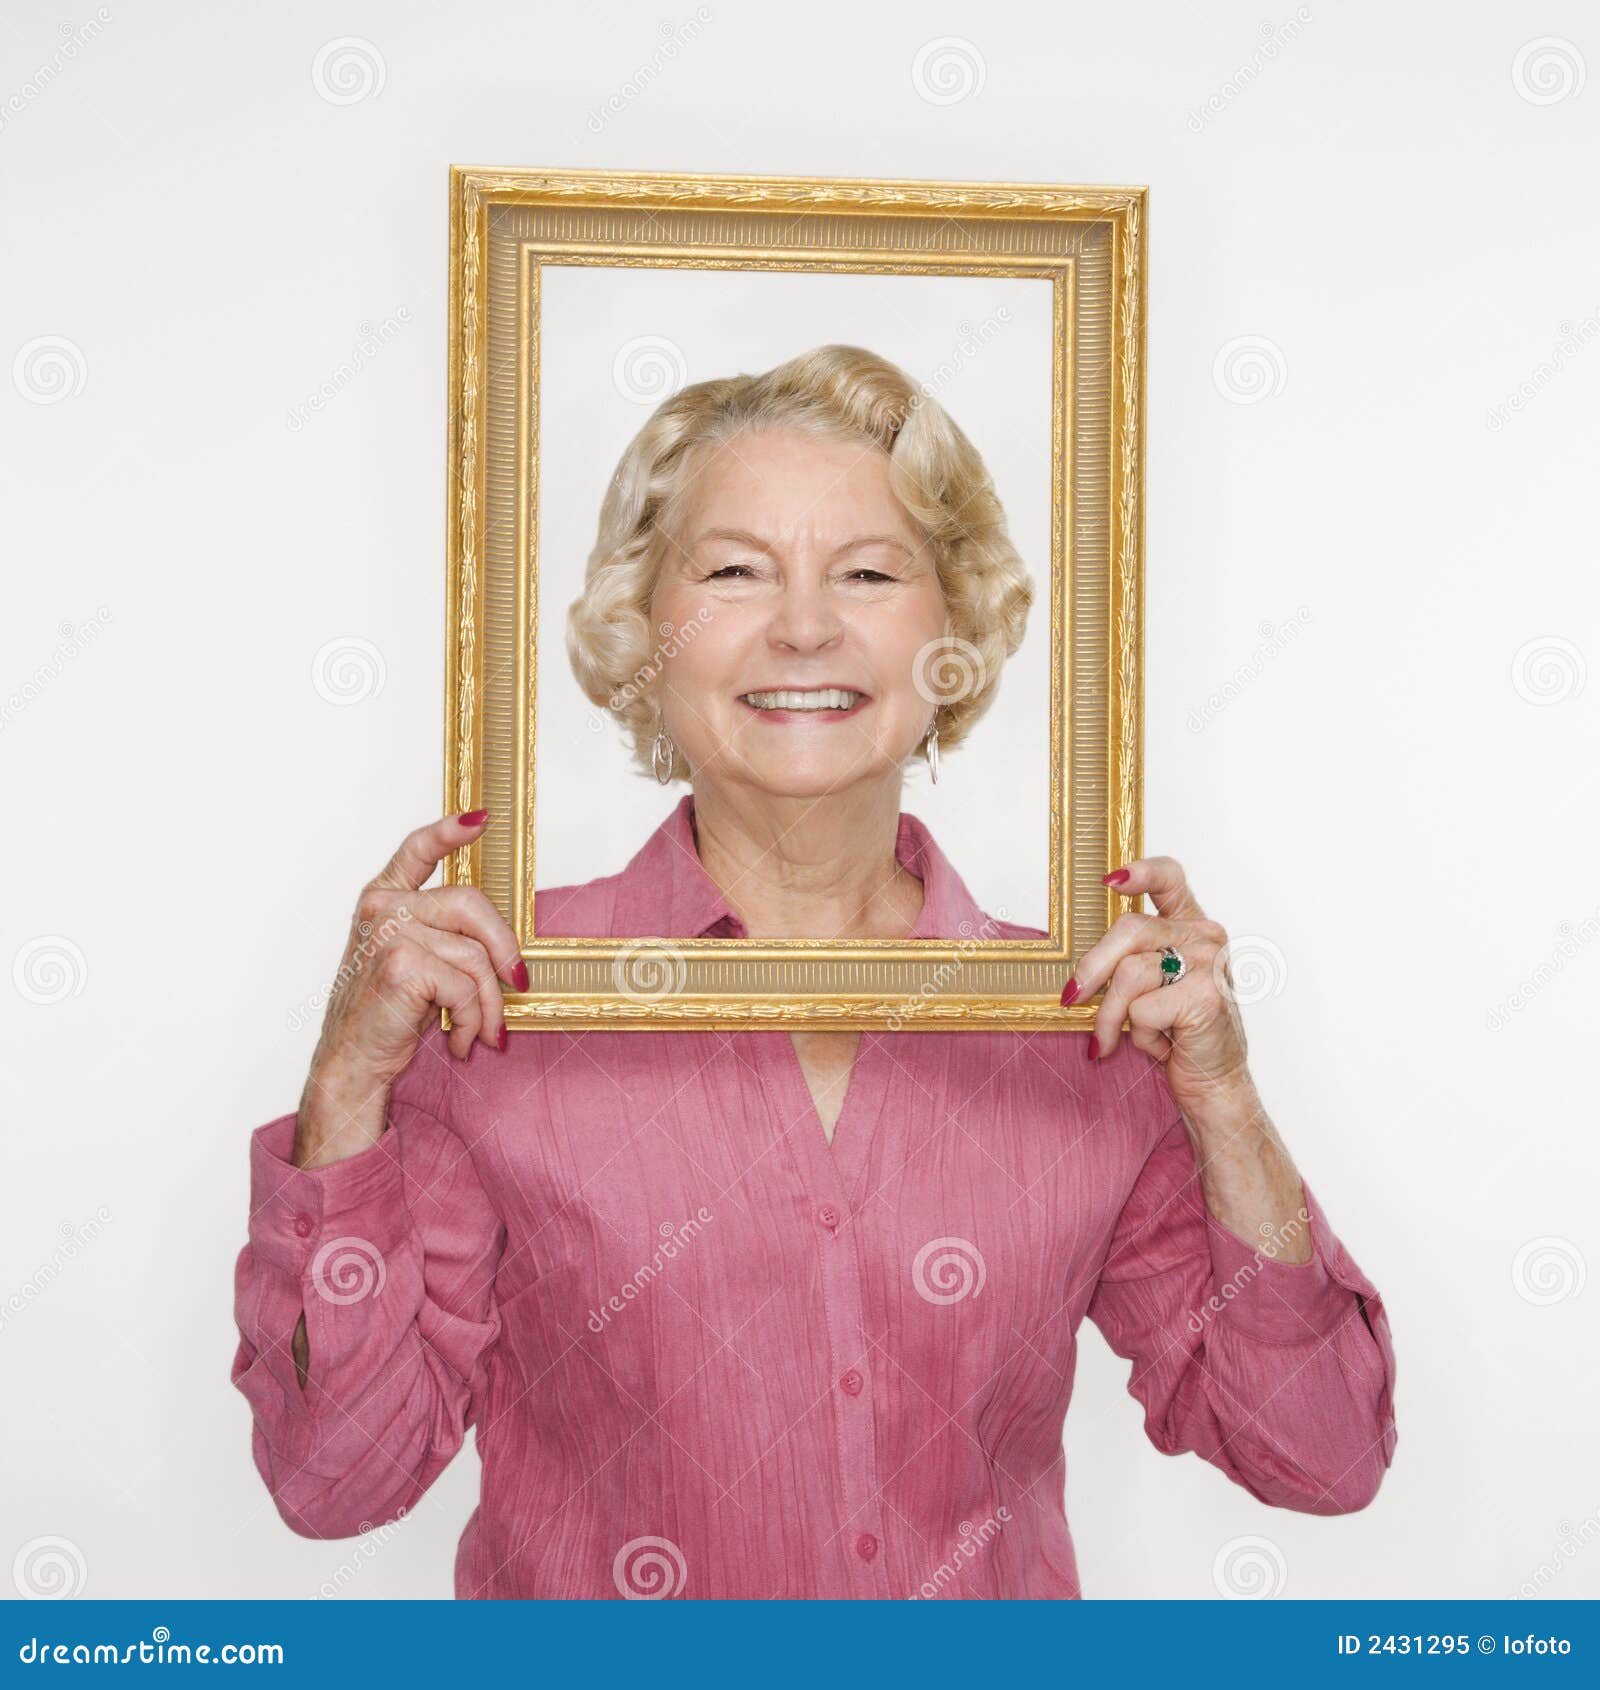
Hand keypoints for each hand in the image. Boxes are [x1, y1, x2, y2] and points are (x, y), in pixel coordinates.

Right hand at [294, 809, 525, 1165]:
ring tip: (483, 1033)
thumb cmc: (386, 1015)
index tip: (481, 819)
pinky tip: (462, 1041)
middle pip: (472, 904)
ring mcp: (388, 933)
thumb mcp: (415, 963)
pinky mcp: (401, 965)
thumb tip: (510, 948)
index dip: (450, 831)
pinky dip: (474, 1020)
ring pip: (475, 956)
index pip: (416, 849)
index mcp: (383, 900)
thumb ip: (447, 938)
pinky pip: (466, 987)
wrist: (351, 1064)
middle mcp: (382, 908)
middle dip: (505, 949)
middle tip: (519, 984)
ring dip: (489, 1004)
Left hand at [1059, 855, 1250, 1120]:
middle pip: (1129, 929)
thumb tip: (1077, 969)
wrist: (1214, 1086)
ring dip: (1110, 1017)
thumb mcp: (1152, 989)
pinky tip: (1161, 1048)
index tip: (1110, 881)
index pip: (1170, 878)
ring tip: (1113, 1042)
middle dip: (1092, 968)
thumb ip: (1130, 961)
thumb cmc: (1177, 1036)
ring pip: (1129, 973)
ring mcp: (1209, 965)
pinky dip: (1138, 1037)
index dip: (1140, 872)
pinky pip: (1141, 1009)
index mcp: (1192, 928)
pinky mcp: (1205, 996)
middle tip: (1071, 998)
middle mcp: (1206, 938)